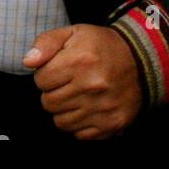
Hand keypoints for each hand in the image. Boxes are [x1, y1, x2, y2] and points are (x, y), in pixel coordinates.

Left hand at [24, 24, 142, 139]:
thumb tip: (28, 61)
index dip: (46, 74)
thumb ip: (46, 43)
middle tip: (68, 83)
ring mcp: (103, 107)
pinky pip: (79, 134)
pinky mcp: (112, 124)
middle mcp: (92, 86)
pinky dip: (79, 124)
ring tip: (77, 95)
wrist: (140, 60)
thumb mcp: (73, 33)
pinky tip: (88, 107)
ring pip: (61, 122)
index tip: (59, 69)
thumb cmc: (101, 46)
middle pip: (48, 103)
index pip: (40, 80)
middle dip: (53, 93)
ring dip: (64, 110)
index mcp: (80, 60)